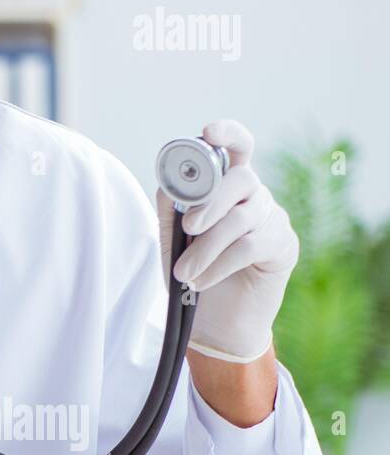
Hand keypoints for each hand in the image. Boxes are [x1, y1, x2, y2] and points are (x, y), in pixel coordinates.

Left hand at [156, 119, 298, 362]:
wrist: (213, 321)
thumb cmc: (192, 272)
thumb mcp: (171, 238)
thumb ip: (171, 209)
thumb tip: (170, 185)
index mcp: (225, 184)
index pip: (236, 146)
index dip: (227, 134)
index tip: (208, 133)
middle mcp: (253, 194)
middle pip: (240, 178)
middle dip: (208, 203)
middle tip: (188, 229)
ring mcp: (272, 217)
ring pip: (239, 219)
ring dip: (205, 249)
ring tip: (183, 273)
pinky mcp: (283, 245)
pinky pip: (249, 246)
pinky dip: (218, 265)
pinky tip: (201, 282)